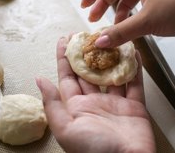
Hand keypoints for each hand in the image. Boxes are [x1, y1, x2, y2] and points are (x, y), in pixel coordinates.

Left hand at [36, 37, 154, 152]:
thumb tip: (39, 79)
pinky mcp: (135, 106)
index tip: (64, 39)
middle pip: (90, 73)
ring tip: (110, 39)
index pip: (68, 77)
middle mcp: (95, 103)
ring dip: (111, 58)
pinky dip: (135, 68)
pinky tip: (133, 53)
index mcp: (76, 108)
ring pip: (112, 75)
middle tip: (87, 34)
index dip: (65, 58)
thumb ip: (52, 104)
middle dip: (88, 53)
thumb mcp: (66, 128)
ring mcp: (115, 104)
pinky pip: (134, 83)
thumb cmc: (93, 150)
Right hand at [82, 0, 174, 44]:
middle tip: (95, 20)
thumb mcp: (146, 21)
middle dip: (104, 3)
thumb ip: (121, 32)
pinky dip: (134, 16)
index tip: (85, 4)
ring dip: (119, 12)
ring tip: (113, 28)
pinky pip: (143, 6)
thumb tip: (99, 42)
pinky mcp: (166, 2)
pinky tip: (134, 30)